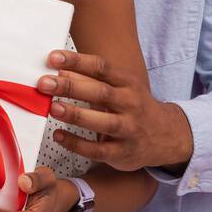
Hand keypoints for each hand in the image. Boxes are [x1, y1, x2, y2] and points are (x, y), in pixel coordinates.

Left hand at [38, 51, 193, 172]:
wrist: (166, 136)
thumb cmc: (134, 106)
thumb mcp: (119, 88)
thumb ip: (90, 80)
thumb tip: (59, 71)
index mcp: (128, 83)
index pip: (102, 67)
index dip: (77, 61)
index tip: (53, 58)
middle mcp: (131, 104)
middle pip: (100, 93)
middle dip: (71, 86)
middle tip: (44, 83)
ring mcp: (128, 130)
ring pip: (102, 122)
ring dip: (76, 114)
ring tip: (53, 107)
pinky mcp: (122, 153)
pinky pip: (97, 150)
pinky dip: (76, 143)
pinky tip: (58, 135)